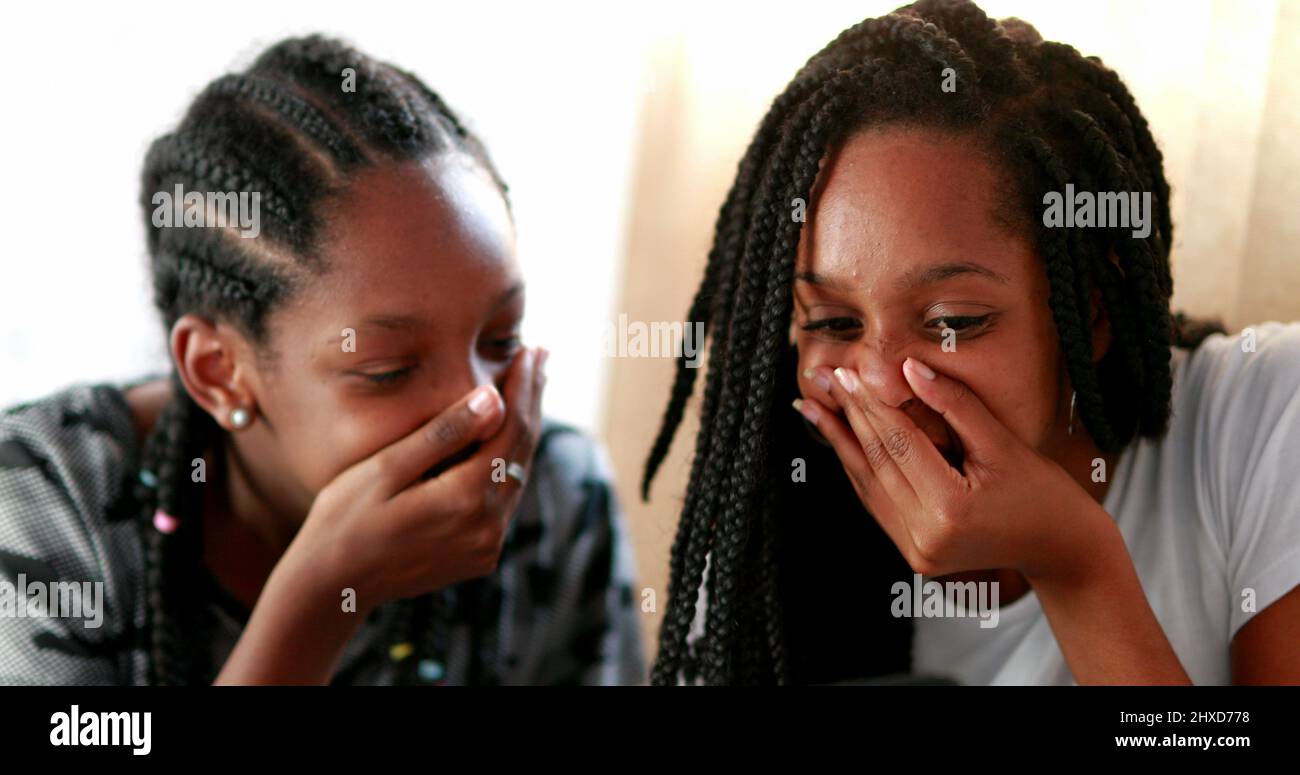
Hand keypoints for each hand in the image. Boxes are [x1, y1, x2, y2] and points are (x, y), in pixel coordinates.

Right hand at [287, 346, 547, 610]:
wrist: (333, 586)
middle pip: (522, 450)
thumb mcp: (385, 468)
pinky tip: (505, 436)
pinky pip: (504, 498)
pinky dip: (508, 462)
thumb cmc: (345, 519)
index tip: (531, 350)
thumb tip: (493, 397)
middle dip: (532, 401)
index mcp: (465, 499)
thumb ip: (442, 434)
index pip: (511, 428)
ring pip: (517, 474)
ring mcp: (486, 545)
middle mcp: (486, 526)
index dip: (523, 386)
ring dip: (524, 430)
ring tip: (530, 387)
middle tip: (540, 356)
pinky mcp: (480, 554)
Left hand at [796, 356, 1105, 582]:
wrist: (1063, 550)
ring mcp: (917, 551)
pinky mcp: (914, 555)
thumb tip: (910, 369)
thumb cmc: (1045, 495)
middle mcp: (926, 536)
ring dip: (841, 442)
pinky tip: (841, 440)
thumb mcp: (1003, 445)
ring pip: (869, 485)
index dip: (871, 403)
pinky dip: (860, 469)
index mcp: (950, 509)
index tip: (848, 372)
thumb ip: (955, 406)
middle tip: (824, 378)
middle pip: (878, 462)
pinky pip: (878, 504)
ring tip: (814, 406)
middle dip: (849, 416)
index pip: (899, 443)